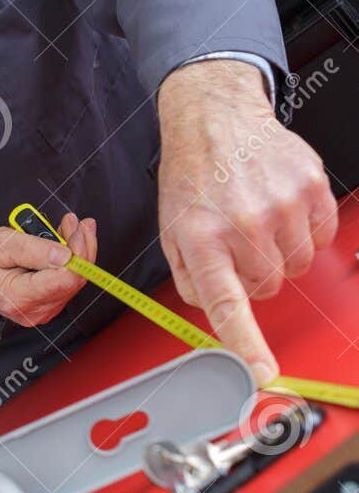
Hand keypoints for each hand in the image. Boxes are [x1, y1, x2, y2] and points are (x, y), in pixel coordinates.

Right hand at [0, 212, 96, 327]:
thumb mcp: (1, 244)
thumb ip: (33, 249)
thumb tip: (66, 255)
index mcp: (19, 297)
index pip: (64, 280)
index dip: (79, 253)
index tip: (79, 229)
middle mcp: (35, 311)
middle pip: (74, 280)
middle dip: (81, 247)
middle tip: (74, 221)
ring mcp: (44, 311)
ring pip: (75, 280)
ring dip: (78, 251)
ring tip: (68, 227)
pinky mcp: (49, 306)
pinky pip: (69, 282)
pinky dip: (71, 260)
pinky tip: (64, 243)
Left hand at [157, 60, 337, 383]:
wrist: (216, 120)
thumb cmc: (194, 179)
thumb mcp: (172, 232)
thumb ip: (192, 279)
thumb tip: (216, 313)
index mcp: (202, 239)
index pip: (227, 304)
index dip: (246, 343)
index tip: (263, 372)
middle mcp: (243, 224)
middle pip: (267, 287)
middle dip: (254, 273)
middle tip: (237, 241)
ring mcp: (282, 205)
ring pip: (296, 266)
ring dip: (280, 252)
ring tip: (257, 220)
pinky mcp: (310, 188)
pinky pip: (320, 238)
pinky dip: (303, 231)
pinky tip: (280, 208)